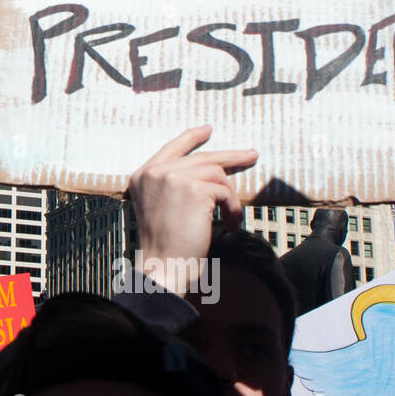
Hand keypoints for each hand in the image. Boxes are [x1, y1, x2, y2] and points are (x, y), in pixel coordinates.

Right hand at [127, 126, 256, 293]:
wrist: (163, 265)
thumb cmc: (165, 244)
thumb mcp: (160, 206)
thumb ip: (173, 184)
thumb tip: (212, 168)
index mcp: (142, 175)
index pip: (171, 147)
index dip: (192, 138)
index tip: (208, 130)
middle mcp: (155, 172)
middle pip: (201, 157)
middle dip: (230, 157)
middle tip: (251, 155)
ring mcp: (173, 178)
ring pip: (216, 175)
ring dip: (229, 198)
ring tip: (230, 217)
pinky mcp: (194, 189)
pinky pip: (225, 192)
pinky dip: (232, 209)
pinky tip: (228, 224)